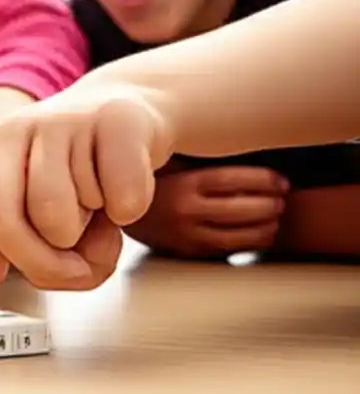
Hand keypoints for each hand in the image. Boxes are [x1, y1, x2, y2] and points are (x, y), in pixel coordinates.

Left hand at [0, 87, 174, 291]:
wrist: (138, 109)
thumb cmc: (91, 173)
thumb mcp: (56, 216)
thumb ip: (50, 258)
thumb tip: (71, 273)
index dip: (25, 261)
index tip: (61, 272)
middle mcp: (15, 132)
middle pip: (6, 220)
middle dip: (47, 255)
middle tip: (85, 249)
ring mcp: (61, 121)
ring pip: (60, 212)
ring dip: (92, 226)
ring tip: (102, 201)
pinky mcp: (113, 120)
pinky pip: (119, 195)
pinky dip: (131, 208)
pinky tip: (130, 185)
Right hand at [125, 166, 286, 257]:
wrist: (110, 210)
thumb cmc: (145, 178)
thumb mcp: (166, 160)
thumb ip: (197, 156)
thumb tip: (241, 142)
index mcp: (183, 184)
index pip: (235, 181)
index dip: (264, 181)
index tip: (280, 181)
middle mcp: (186, 211)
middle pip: (244, 209)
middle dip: (271, 204)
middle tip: (283, 198)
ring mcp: (186, 234)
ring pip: (241, 236)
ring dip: (267, 227)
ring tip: (276, 217)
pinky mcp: (187, 251)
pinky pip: (228, 250)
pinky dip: (250, 243)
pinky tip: (260, 234)